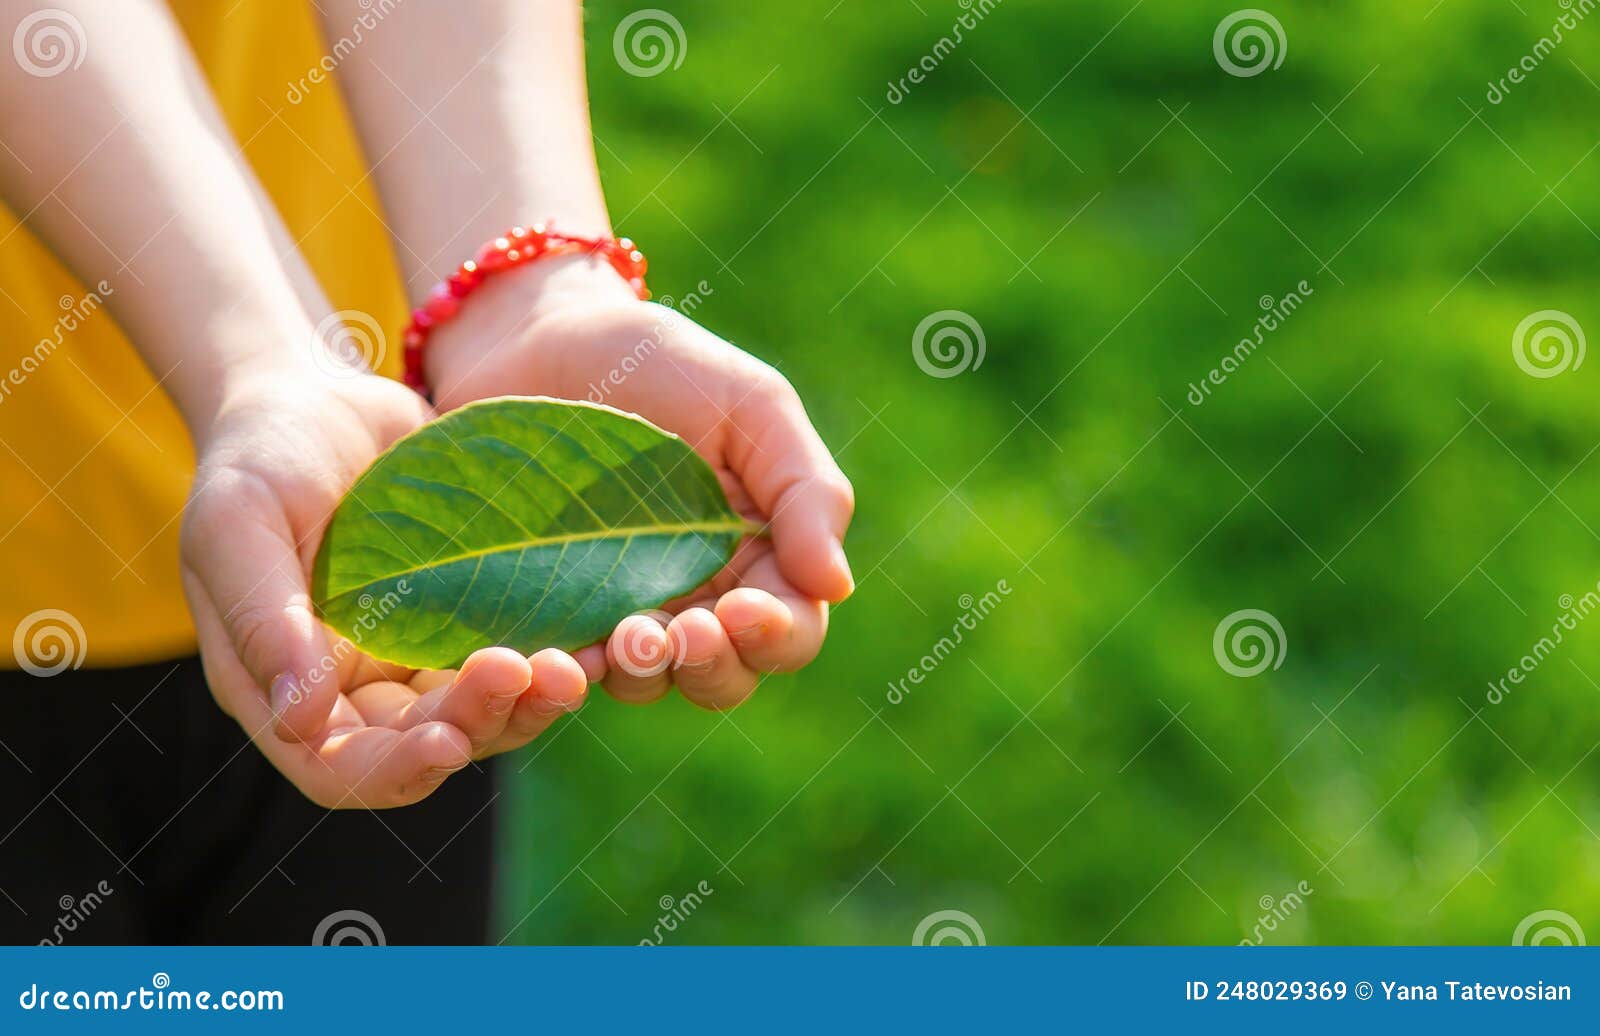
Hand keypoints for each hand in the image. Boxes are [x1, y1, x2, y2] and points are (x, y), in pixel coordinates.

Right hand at [179, 370, 587, 807]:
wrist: (321, 397)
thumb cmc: (259, 457)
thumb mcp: (238, 524)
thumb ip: (260, 620)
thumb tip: (297, 719)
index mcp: (283, 687)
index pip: (337, 767)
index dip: (393, 770)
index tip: (448, 742)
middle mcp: (355, 688)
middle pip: (425, 745)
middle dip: (480, 723)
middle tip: (531, 674)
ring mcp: (416, 657)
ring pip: (483, 712)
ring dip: (530, 701)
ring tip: (575, 664)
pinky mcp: (470, 617)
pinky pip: (517, 654)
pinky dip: (554, 654)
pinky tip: (597, 634)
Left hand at [425, 260, 855, 709]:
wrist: (534, 336)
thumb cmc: (658, 362)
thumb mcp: (751, 406)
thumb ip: (806, 491)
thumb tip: (838, 586)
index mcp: (759, 554)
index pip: (790, 628)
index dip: (776, 635)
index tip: (745, 609)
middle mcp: (695, 595)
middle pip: (724, 675)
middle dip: (712, 665)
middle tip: (686, 631)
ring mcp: (619, 607)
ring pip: (650, 683)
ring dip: (646, 673)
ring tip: (628, 636)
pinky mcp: (549, 609)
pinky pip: (568, 665)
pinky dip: (573, 671)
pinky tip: (565, 652)